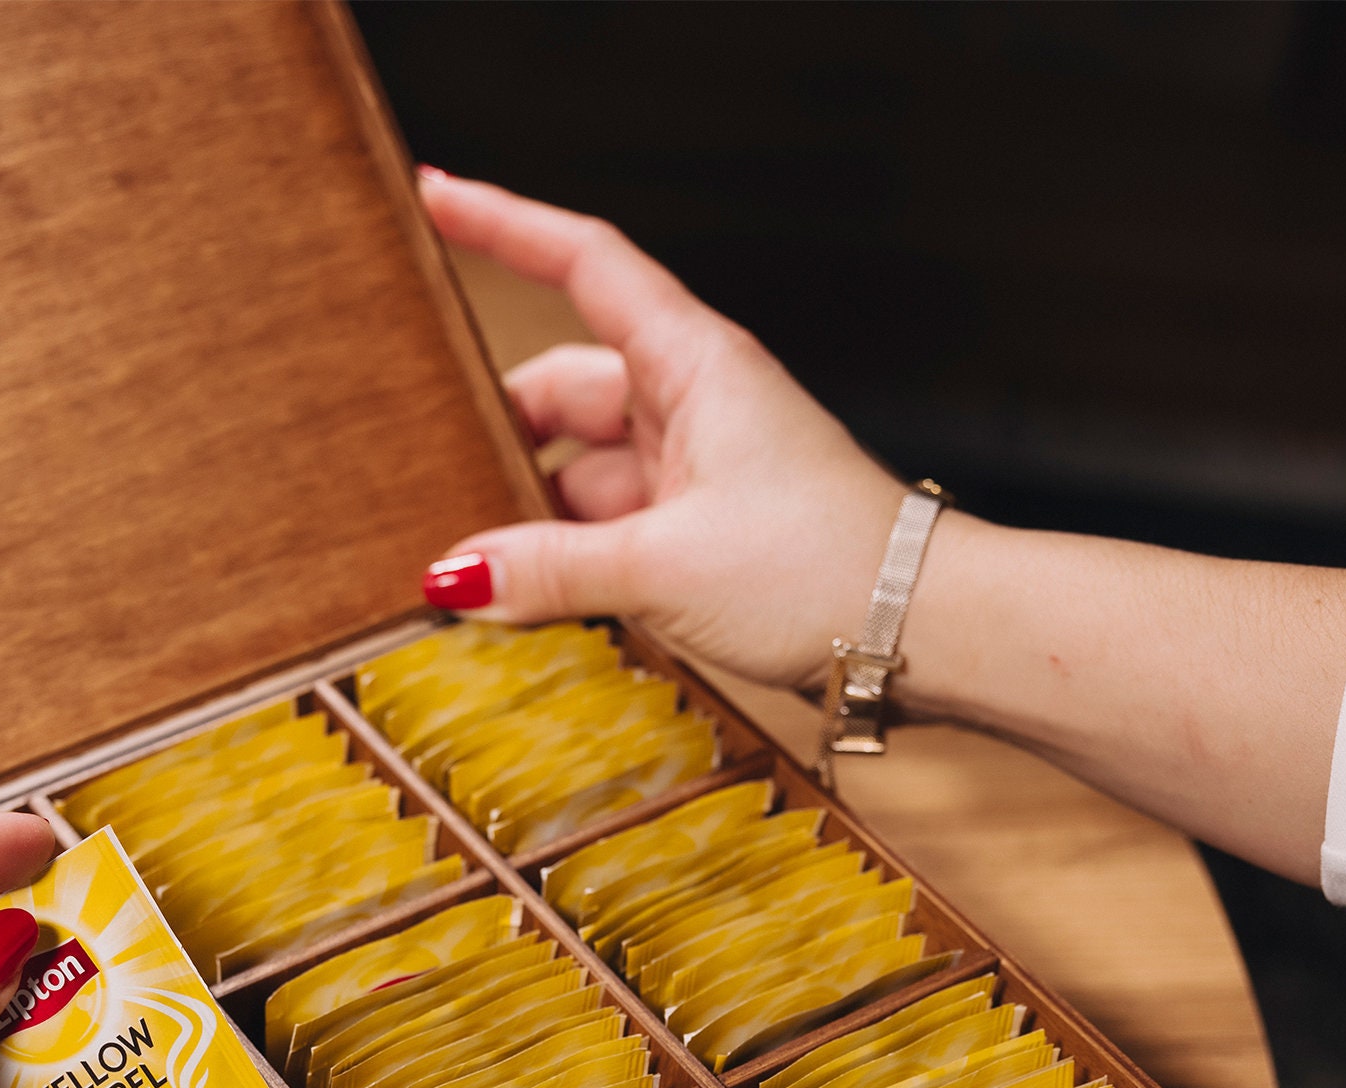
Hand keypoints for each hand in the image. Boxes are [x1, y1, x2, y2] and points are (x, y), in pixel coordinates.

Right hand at [416, 170, 917, 692]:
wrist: (920, 632)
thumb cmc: (822, 566)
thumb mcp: (665, 567)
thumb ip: (550, 567)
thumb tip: (455, 575)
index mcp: (692, 364)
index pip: (585, 265)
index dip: (507, 225)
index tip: (436, 197)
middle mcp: (690, 402)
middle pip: (558, 389)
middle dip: (496, 435)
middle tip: (426, 479)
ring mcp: (691, 469)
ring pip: (574, 470)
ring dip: (525, 518)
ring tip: (471, 572)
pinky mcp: (695, 531)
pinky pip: (600, 528)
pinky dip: (559, 559)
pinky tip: (520, 601)